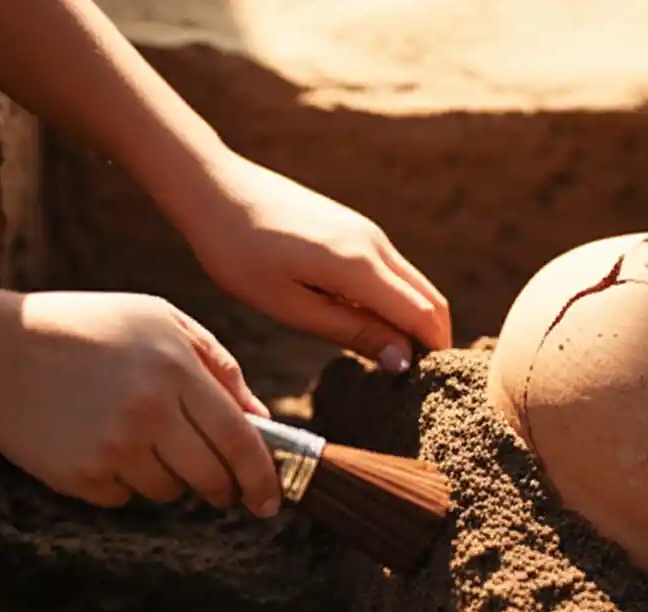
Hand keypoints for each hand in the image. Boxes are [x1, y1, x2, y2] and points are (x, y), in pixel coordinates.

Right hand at [0, 291, 282, 516]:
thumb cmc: (86, 328)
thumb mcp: (159, 321)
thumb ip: (218, 366)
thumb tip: (263, 419)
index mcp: (175, 369)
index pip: (239, 439)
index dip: (262, 475)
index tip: (272, 498)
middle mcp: (147, 412)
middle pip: (211, 476)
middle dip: (225, 488)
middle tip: (222, 486)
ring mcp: (111, 447)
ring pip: (170, 490)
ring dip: (170, 478)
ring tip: (138, 437)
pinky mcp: (78, 475)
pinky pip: (123, 497)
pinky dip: (122, 481)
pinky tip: (98, 443)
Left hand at [181, 153, 451, 371]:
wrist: (214, 188)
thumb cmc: (239, 254)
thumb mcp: (289, 306)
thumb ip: (351, 331)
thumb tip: (403, 359)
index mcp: (358, 265)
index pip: (423, 315)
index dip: (432, 353)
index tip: (421, 386)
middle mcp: (374, 244)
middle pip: (430, 300)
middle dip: (432, 340)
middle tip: (413, 380)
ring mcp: (368, 232)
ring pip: (414, 284)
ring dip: (414, 321)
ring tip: (387, 356)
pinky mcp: (356, 228)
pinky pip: (393, 271)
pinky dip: (396, 302)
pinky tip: (364, 322)